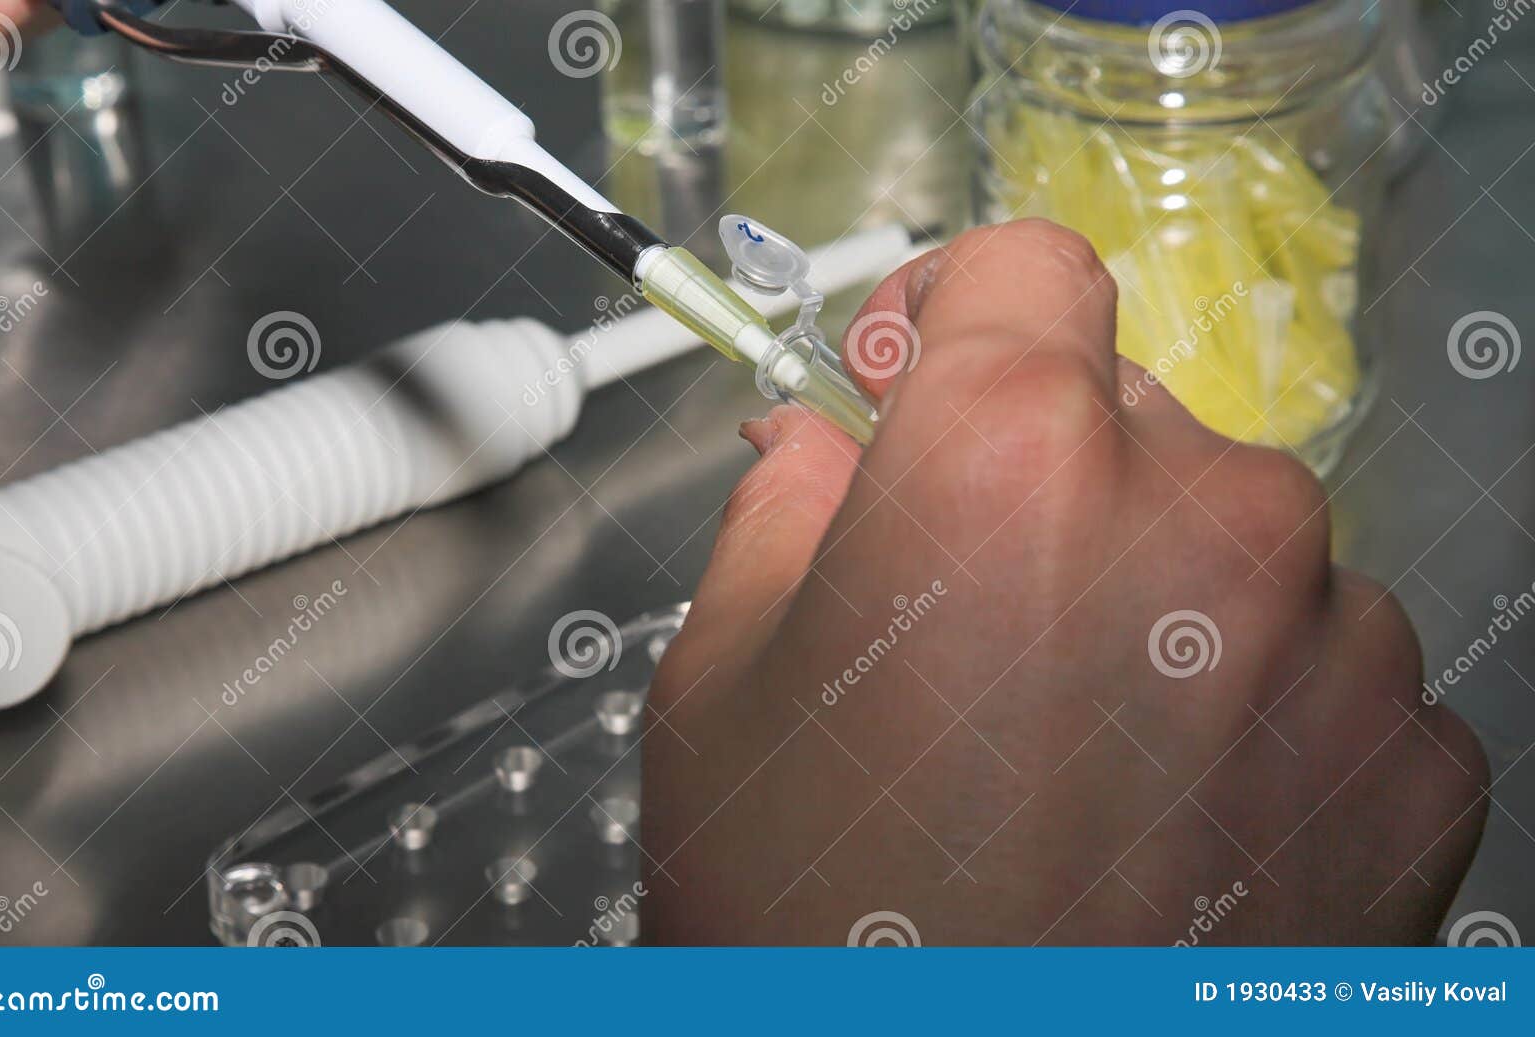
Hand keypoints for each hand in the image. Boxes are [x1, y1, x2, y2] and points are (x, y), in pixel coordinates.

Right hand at [641, 220, 1488, 944]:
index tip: (922, 376)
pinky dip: (1256, 708)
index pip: (1022, 266)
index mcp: (1011, 462)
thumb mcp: (724, 693)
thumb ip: (780, 515)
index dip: (954, 313)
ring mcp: (1335, 640)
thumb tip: (815, 442)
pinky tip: (1170, 819)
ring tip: (1075, 750)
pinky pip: (1330, 666)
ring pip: (1241, 540)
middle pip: (1131, 409)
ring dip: (1163, 598)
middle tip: (972, 619)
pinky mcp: (1415, 763)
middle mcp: (1208, 512)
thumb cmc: (819, 935)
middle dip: (1049, 481)